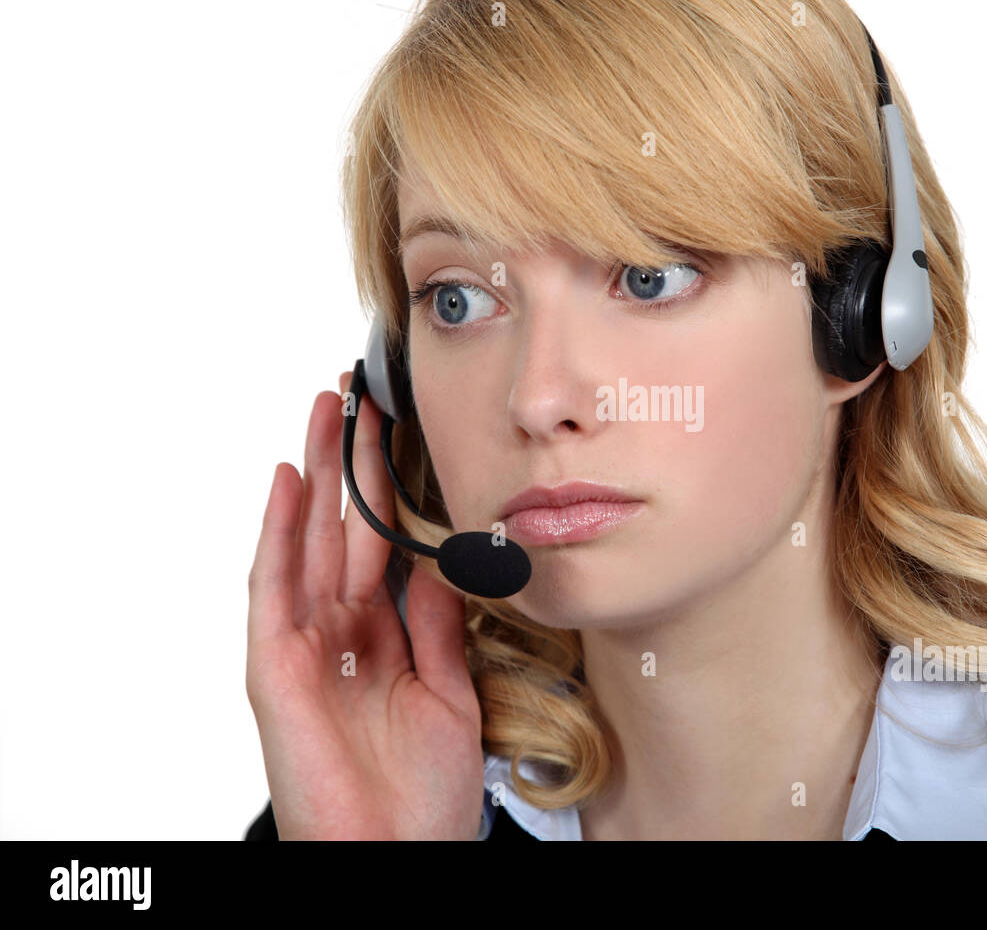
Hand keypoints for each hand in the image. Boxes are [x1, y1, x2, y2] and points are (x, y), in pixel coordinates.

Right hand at [245, 371, 483, 839]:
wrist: (399, 853)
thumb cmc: (423, 791)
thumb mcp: (448, 690)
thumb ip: (436, 624)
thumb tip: (440, 560)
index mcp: (380, 635)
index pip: (382, 544)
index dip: (388, 489)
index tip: (398, 434)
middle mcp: (337, 631)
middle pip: (341, 528)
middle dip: (348, 462)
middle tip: (353, 396)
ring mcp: (303, 643)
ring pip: (306, 540)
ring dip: (314, 474)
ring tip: (323, 411)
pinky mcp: (275, 664)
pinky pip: (275, 586)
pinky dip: (280, 532)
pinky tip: (289, 480)